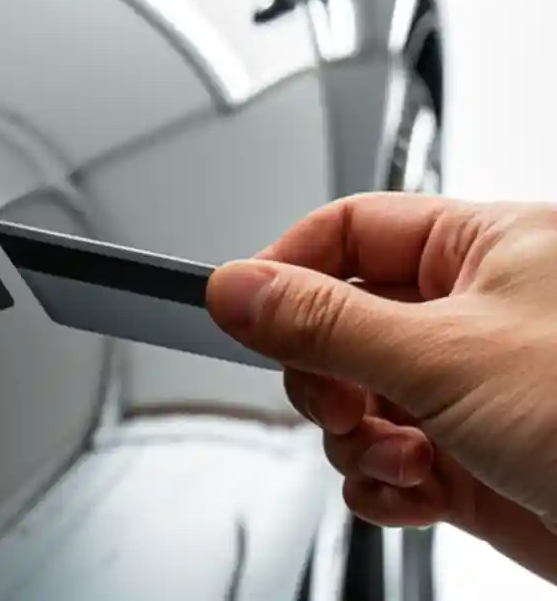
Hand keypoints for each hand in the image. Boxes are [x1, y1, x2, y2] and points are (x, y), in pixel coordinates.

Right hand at [206, 193, 556, 582]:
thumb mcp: (443, 357)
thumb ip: (323, 322)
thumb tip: (233, 288)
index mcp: (484, 251)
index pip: (351, 230)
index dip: (289, 267)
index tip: (245, 310)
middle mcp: (476, 316)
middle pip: (340, 323)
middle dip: (324, 373)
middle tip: (334, 399)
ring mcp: (472, 392)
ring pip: (358, 399)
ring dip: (355, 437)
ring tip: (391, 453)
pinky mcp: (474, 461)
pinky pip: (387, 460)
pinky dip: (381, 482)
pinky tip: (409, 489)